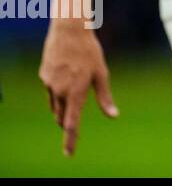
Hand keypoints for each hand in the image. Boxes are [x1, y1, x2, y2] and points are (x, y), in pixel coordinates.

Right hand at [39, 21, 118, 156]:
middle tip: (74, 127)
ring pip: (55, 105)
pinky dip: (58, 91)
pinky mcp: (43, 76)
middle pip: (62, 117)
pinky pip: (51, 91)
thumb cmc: (90, 51)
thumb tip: (113, 116)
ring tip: (75, 92)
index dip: (71, 140)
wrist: (69, 31)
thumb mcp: (102, 73)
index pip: (72, 123)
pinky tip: (67, 76)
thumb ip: (105, 97)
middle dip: (68, 123)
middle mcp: (59, 91)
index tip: (69, 153)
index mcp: (76, 92)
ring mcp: (49, 84)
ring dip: (64, 107)